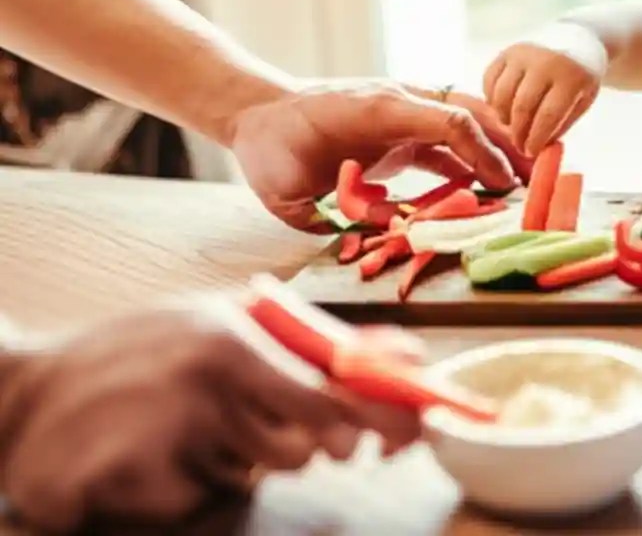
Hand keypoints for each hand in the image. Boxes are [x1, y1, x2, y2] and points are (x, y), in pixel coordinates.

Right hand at [0, 306, 422, 532]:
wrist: (27, 397)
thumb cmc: (140, 359)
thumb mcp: (222, 326)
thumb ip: (309, 342)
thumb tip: (408, 355)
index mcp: (236, 331)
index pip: (338, 377)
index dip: (387, 410)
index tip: (417, 431)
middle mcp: (208, 372)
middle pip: (310, 437)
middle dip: (318, 443)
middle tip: (289, 433)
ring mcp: (169, 424)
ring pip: (265, 469)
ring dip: (243, 461)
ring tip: (192, 430)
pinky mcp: (133, 477)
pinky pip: (202, 501)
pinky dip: (189, 489)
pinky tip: (151, 458)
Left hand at [228, 81, 529, 229]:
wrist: (258, 113)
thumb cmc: (270, 151)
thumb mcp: (288, 190)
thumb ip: (330, 215)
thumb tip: (376, 239)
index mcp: (377, 109)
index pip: (449, 119)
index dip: (483, 153)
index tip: (506, 183)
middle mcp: (399, 102)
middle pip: (471, 111)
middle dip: (508, 144)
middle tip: (542, 176)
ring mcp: (403, 111)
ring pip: (465, 121)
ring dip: (498, 148)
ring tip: (530, 180)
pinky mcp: (401, 127)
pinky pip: (447, 139)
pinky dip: (474, 160)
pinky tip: (494, 185)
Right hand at [483, 39, 601, 154]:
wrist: (577, 39)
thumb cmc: (580, 78)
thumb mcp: (582, 100)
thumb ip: (561, 123)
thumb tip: (537, 147)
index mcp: (570, 77)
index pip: (548, 116)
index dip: (536, 138)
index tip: (530, 152)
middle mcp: (544, 62)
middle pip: (522, 106)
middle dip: (518, 132)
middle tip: (519, 146)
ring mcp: (523, 53)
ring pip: (502, 94)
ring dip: (502, 116)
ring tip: (510, 127)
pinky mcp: (507, 50)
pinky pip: (490, 78)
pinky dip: (492, 97)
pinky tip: (501, 108)